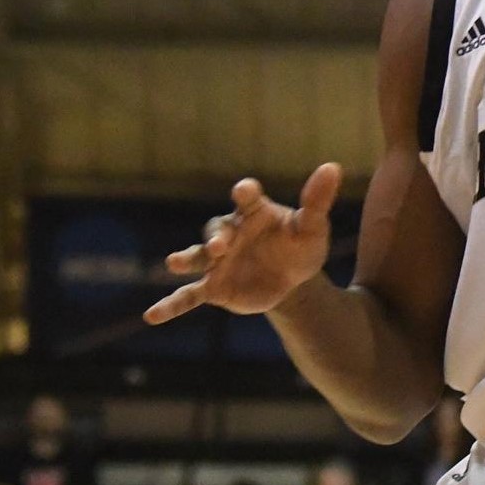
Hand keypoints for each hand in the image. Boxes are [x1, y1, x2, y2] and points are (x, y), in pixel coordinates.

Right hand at [144, 164, 341, 324]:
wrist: (291, 279)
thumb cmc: (300, 245)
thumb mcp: (312, 227)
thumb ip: (316, 200)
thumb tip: (333, 167)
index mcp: (253, 213)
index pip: (247, 199)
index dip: (245, 194)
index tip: (244, 191)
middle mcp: (230, 233)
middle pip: (216, 230)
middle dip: (216, 237)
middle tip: (221, 246)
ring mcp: (219, 261)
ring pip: (198, 257)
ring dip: (187, 259)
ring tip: (174, 264)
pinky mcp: (214, 287)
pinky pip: (189, 295)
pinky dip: (170, 305)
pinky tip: (152, 316)